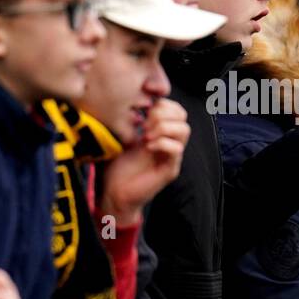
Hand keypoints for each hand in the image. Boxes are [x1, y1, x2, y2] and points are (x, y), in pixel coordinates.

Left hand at [100, 99, 190, 225]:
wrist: (114, 194)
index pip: (176, 111)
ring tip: (146, 136)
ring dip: (163, 128)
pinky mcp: (170, 170)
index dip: (163, 105)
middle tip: (144, 126)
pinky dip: (161, 143)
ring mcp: (172, 157)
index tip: (143, 113)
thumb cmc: (116, 168)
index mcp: (161, 135)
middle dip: (162, 115)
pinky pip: (177, 149)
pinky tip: (147, 148)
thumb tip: (134, 103)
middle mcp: (170, 144)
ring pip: (184, 130)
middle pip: (183, 117)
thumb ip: (131, 122)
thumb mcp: (123, 138)